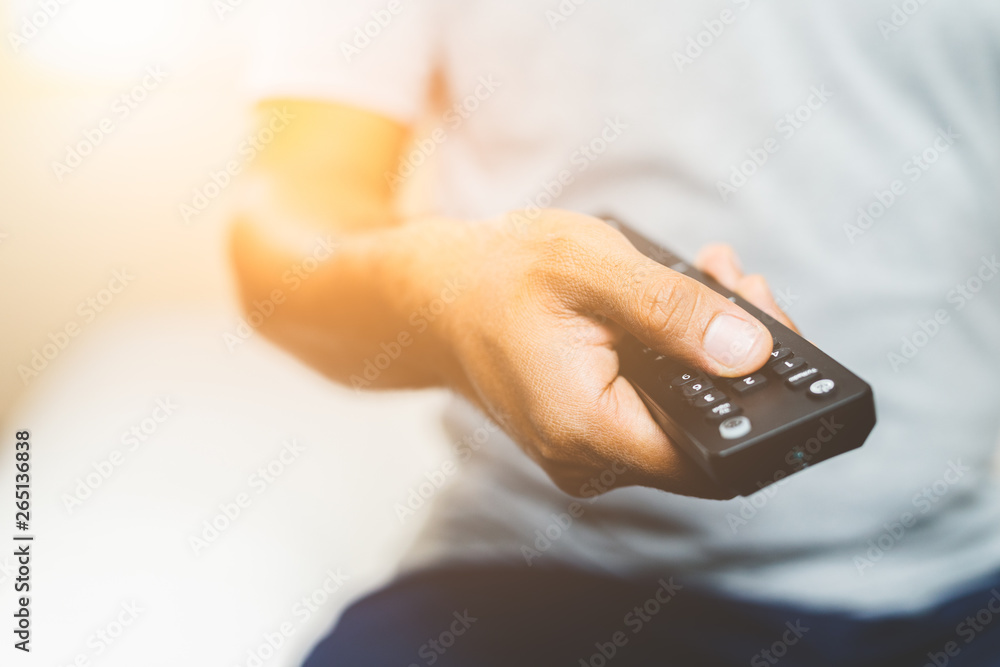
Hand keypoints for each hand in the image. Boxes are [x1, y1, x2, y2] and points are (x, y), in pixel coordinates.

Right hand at [434, 210, 779, 498]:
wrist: (432, 297)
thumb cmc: (498, 275)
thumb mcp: (590, 269)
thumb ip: (673, 312)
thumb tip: (751, 352)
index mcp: (588, 430)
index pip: (715, 452)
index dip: (761, 396)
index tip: (766, 320)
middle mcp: (588, 459)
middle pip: (706, 436)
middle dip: (740, 360)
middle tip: (738, 285)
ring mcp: (586, 453)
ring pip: (682, 421)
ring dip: (709, 354)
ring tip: (711, 282)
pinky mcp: (587, 435)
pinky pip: (654, 411)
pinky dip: (677, 362)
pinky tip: (676, 309)